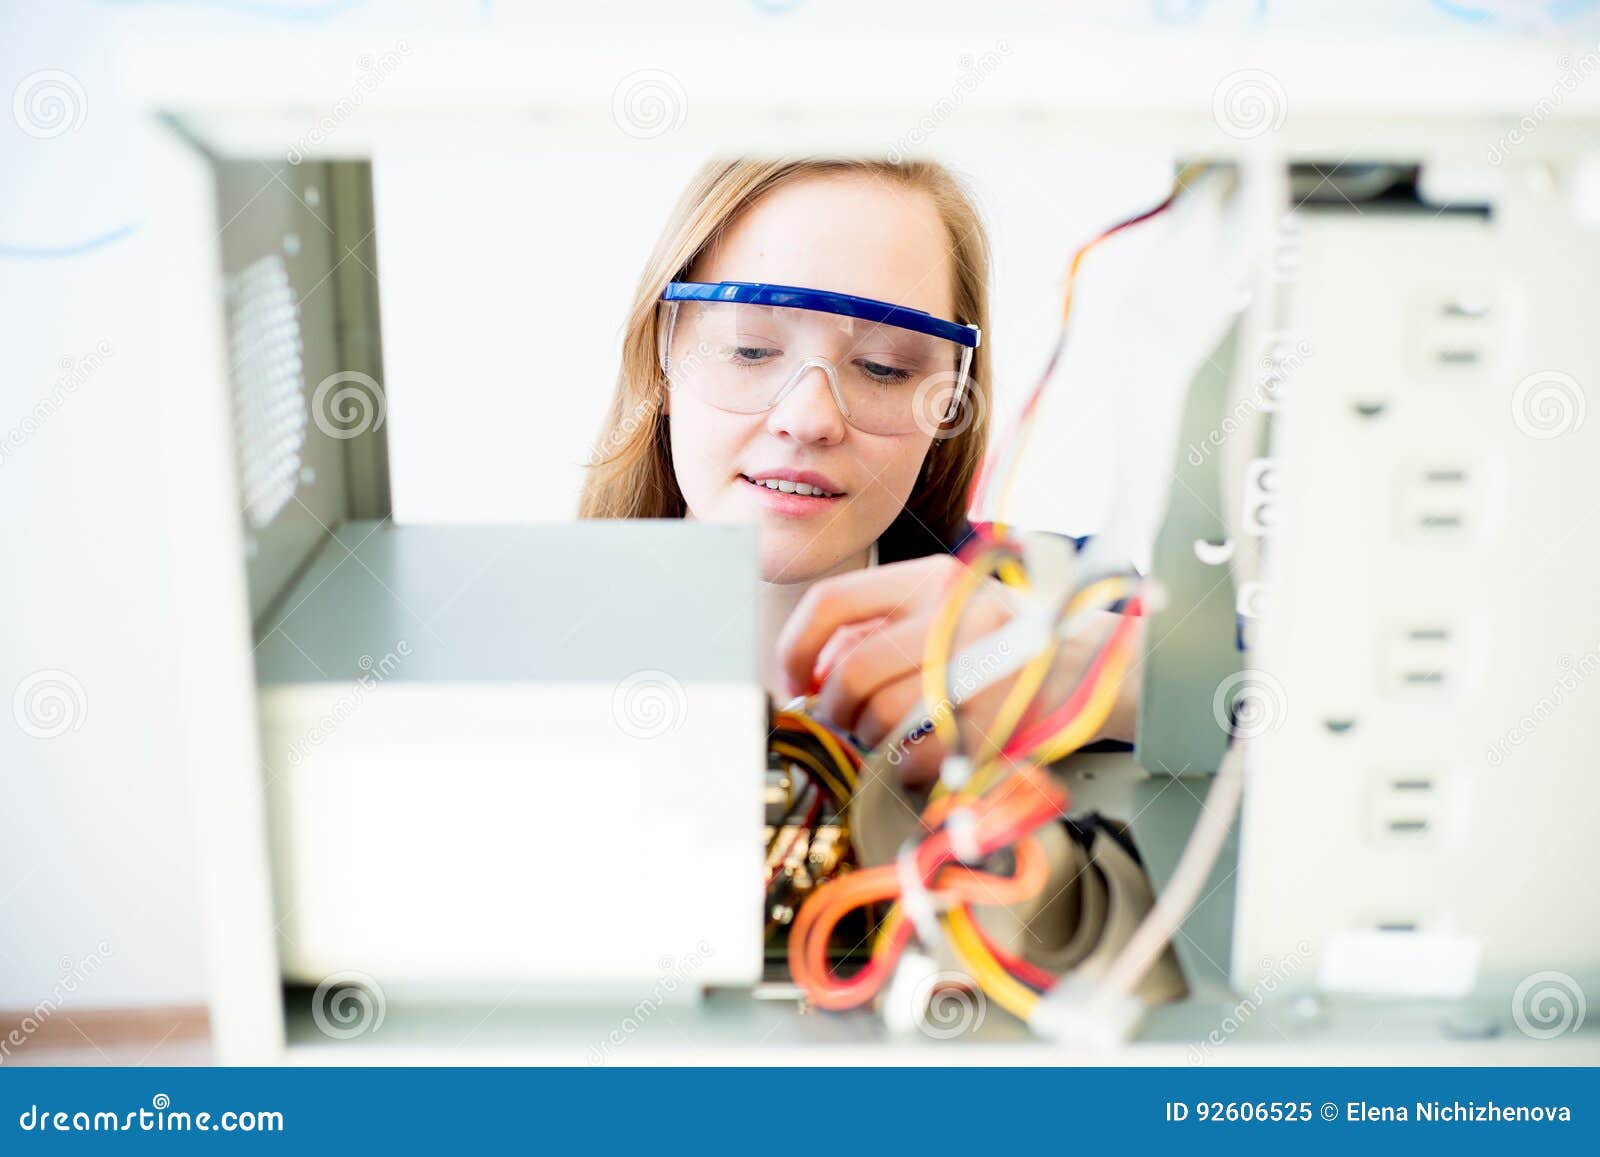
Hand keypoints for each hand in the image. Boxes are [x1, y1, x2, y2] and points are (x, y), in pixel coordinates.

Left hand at [777, 555, 1139, 787]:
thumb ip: (875, 630)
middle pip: (855, 668)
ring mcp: (985, 666)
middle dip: (836, 707)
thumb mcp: (939, 610)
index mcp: (931, 579)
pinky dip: (907, 769)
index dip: (796, 648)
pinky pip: (922, 758)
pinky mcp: (1002, 719)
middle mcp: (958, 612)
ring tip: (890, 736)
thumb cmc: (993, 643)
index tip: (796, 682)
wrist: (1083, 666)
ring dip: (873, 740)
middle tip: (846, 719)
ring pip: (885, 717)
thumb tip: (804, 677)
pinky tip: (921, 757)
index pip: (833, 602)